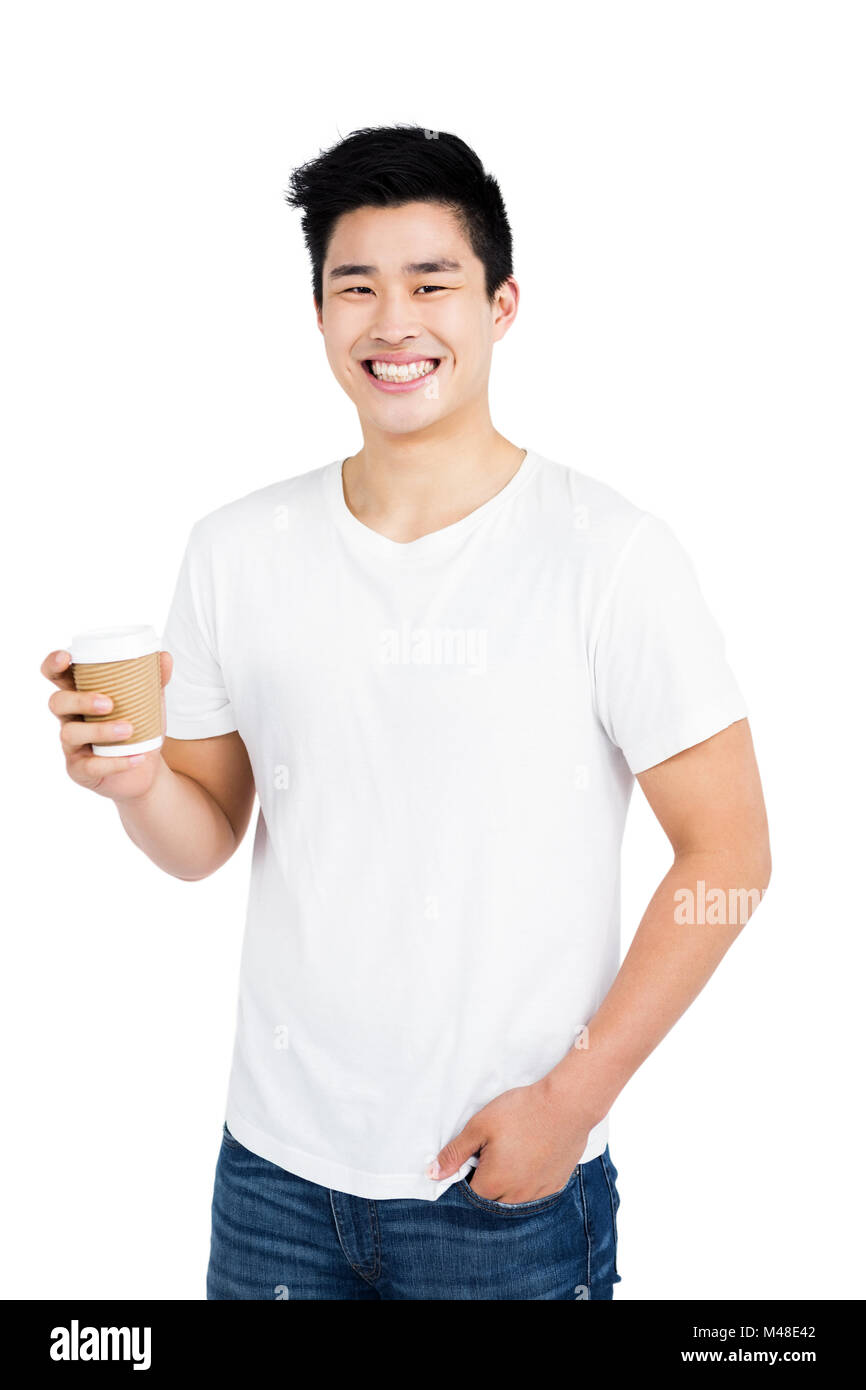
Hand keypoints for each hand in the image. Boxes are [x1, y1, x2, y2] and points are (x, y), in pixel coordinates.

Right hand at [43, 647, 172, 803]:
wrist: (147, 771)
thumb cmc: (140, 728)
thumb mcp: (149, 702)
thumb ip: (155, 679)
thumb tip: (165, 656)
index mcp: (80, 695)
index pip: (56, 676)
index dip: (53, 665)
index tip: (66, 658)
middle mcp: (70, 719)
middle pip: (57, 702)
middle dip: (80, 700)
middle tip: (109, 704)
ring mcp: (72, 746)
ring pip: (70, 733)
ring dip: (100, 730)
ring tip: (129, 730)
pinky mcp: (80, 770)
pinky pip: (91, 766)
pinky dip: (116, 762)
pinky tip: (137, 758)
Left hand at [428, 1079, 590, 1202]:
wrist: (567, 1104)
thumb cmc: (521, 1112)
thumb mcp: (480, 1126)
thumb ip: (455, 1153)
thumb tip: (432, 1174)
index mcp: (494, 1183)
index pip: (471, 1192)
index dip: (469, 1172)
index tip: (478, 1152)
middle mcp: (517, 1197)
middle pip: (493, 1198)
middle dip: (488, 1179)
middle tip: (496, 1149)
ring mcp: (539, 1193)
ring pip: (514, 1198)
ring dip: (509, 1183)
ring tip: (515, 1152)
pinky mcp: (555, 1185)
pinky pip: (534, 1192)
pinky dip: (529, 1179)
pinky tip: (532, 1156)